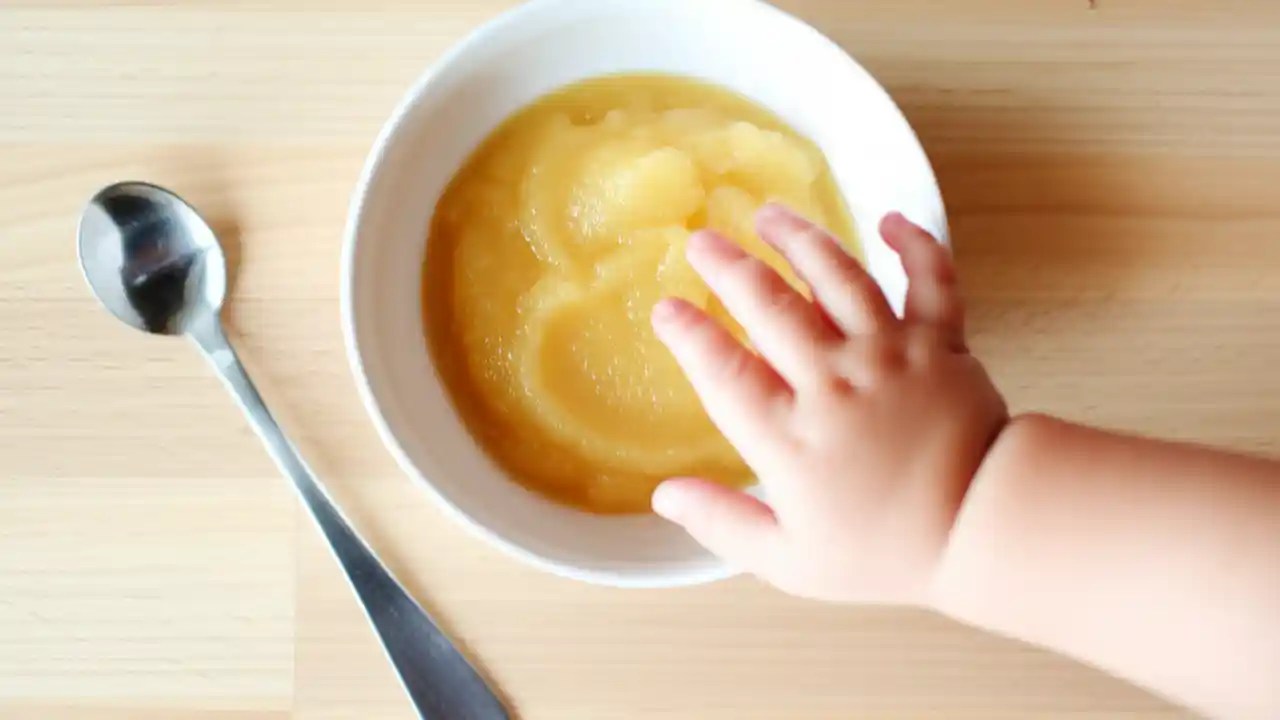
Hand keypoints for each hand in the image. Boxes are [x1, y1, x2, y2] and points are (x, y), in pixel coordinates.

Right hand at [650, 205, 1007, 603]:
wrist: (985, 529)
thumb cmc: (887, 551)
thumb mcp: (791, 562)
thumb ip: (723, 525)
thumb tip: (665, 495)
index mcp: (790, 436)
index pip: (723, 372)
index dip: (689, 335)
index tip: (666, 308)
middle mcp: (833, 381)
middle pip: (770, 306)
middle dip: (728, 266)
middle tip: (701, 239)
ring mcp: (889, 353)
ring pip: (838, 277)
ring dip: (799, 239)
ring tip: (769, 214)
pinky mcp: (940, 341)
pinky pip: (930, 278)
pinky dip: (914, 244)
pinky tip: (889, 220)